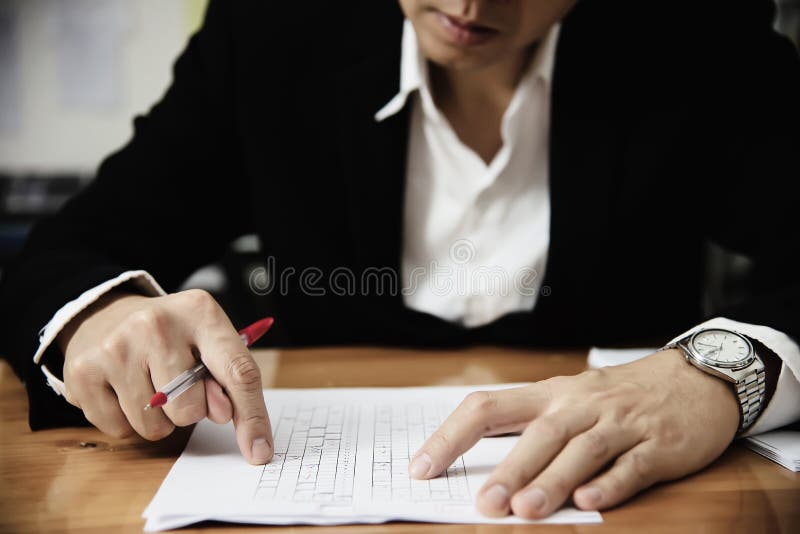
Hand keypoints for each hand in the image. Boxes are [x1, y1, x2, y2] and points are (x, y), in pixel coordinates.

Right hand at [57, 289, 272, 463]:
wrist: (107, 315)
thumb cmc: (171, 336)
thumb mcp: (208, 342)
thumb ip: (227, 379)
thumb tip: (224, 416)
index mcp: (200, 312)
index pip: (237, 371)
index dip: (252, 416)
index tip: (260, 451)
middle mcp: (156, 323)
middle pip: (190, 409)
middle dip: (190, 409)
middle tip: (177, 383)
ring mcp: (115, 347)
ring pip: (154, 426)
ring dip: (159, 418)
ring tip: (149, 384)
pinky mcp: (83, 372)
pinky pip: (119, 430)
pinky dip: (127, 421)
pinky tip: (123, 389)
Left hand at [408, 349, 739, 517]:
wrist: (695, 378)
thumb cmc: (619, 396)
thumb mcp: (571, 399)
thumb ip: (533, 429)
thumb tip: (486, 472)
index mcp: (550, 394)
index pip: (489, 407)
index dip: (452, 436)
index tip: (422, 467)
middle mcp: (581, 404)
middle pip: (540, 433)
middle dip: (510, 469)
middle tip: (483, 503)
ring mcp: (621, 423)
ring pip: (582, 449)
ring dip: (553, 480)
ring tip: (526, 510)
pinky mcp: (658, 444)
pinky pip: (632, 464)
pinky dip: (610, 482)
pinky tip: (590, 500)